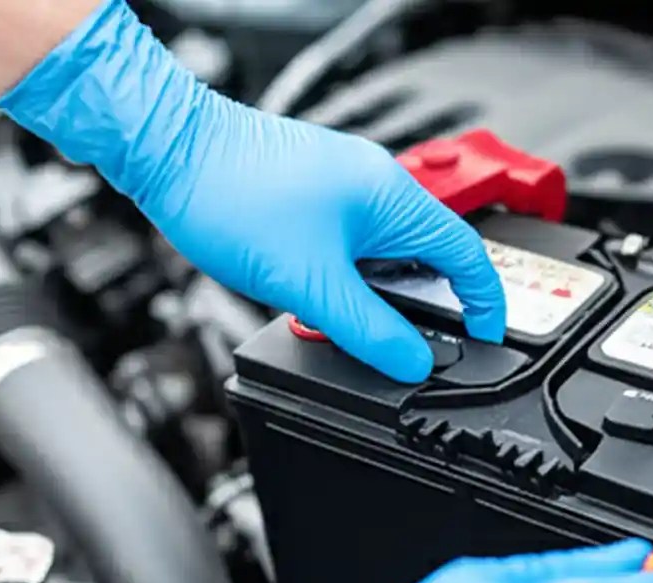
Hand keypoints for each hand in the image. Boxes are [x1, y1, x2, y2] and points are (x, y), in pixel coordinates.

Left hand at [0, 0, 505, 382]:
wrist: (165, 149)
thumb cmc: (230, 194)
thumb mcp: (309, 283)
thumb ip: (367, 330)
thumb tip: (411, 363)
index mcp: (393, 200)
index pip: (468, 257)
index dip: (484, 304)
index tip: (487, 338)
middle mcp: (377, 185)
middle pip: (428, 257)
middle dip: (421, 307)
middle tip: (409, 345)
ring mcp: (345, 184)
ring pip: (385, 253)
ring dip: (376, 293)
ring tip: (348, 322)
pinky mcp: (315, 190)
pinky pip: (352, 242)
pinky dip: (347, 276)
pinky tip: (317, 295)